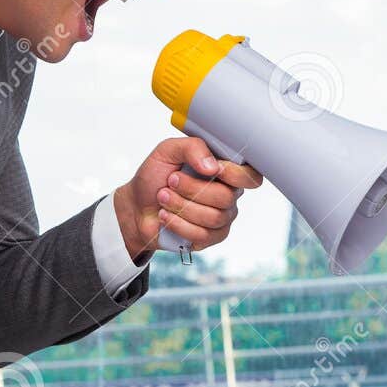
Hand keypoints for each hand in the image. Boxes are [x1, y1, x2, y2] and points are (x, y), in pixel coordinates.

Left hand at [112, 137, 263, 260]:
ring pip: (214, 217)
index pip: (250, 176)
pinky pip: (203, 235)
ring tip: (163, 198)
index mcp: (224, 171)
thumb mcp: (168, 150)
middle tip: (170, 182)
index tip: (211, 169)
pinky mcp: (210, 238)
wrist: (136, 205)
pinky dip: (179, 224)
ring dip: (181, 206)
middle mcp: (228, 194)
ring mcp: (221, 218)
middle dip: (192, 189)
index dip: (235, 174)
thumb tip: (213, 166)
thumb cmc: (155, 176)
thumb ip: (193, 148)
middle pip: (227, 197)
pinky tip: (165, 216)